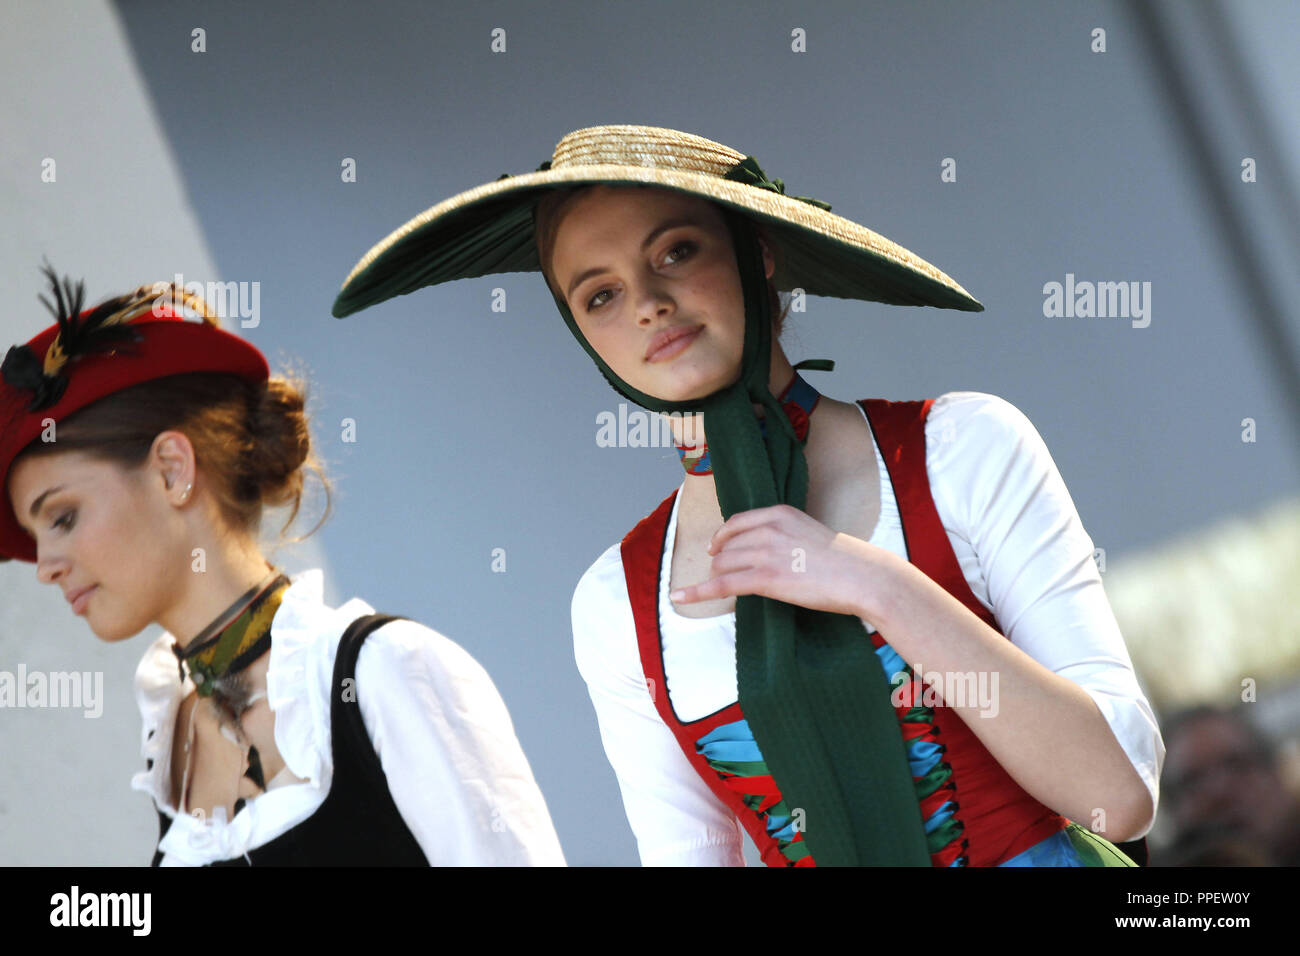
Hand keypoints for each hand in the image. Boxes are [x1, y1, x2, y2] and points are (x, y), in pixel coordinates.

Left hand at [669, 504, 899, 623]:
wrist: (862, 576)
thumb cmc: (843, 561)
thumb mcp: (809, 532)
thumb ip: (783, 534)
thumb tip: (762, 550)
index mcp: (779, 513)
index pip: (736, 522)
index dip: (721, 538)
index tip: (715, 548)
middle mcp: (768, 528)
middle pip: (727, 547)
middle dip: (722, 564)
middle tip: (726, 577)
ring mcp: (766, 553)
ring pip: (723, 566)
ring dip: (718, 579)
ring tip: (720, 589)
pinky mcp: (765, 579)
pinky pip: (721, 585)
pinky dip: (697, 592)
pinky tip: (679, 597)